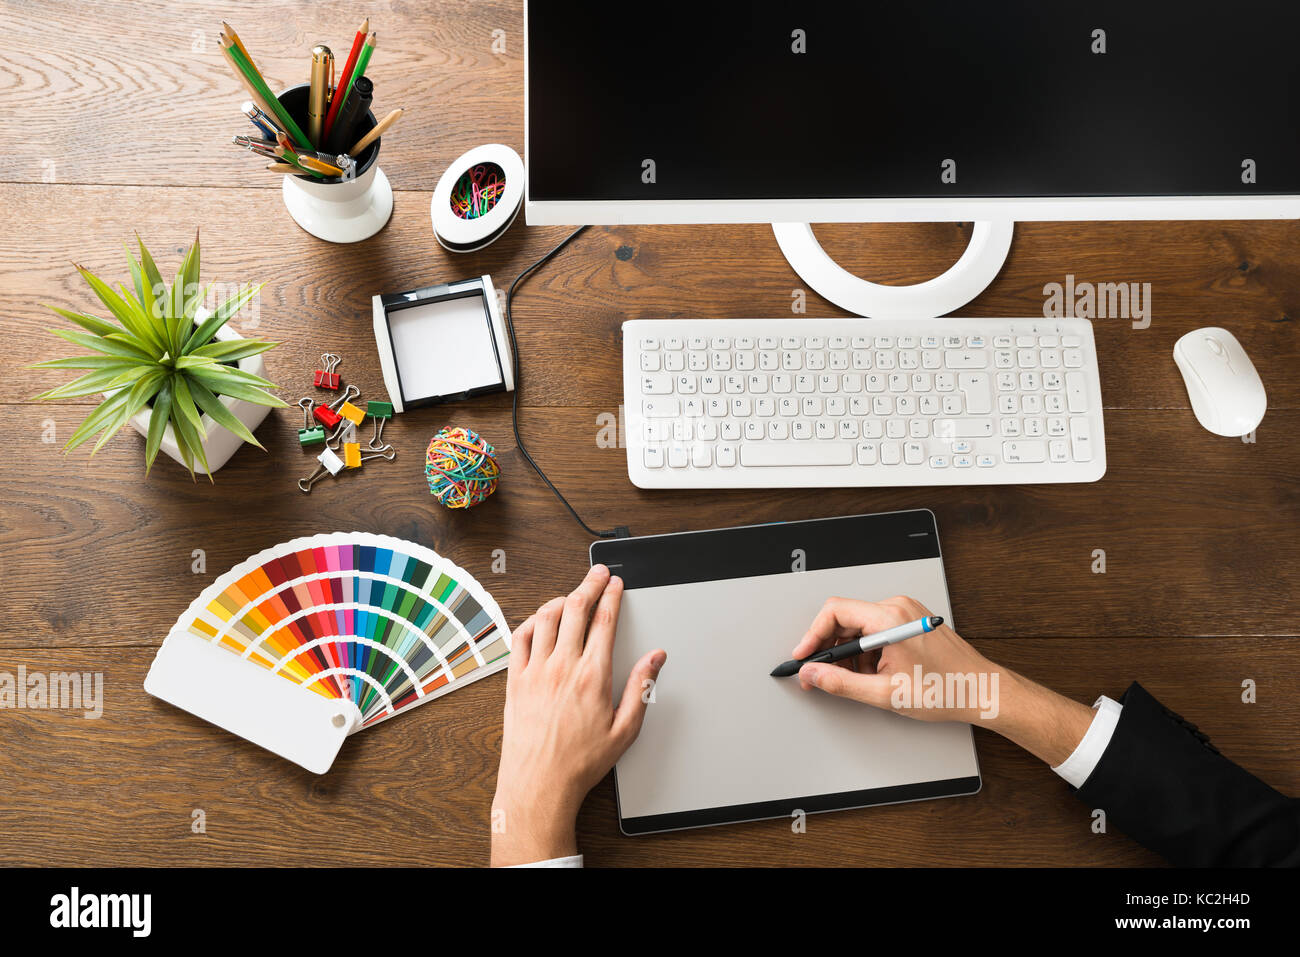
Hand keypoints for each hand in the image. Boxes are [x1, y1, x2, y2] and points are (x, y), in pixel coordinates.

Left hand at [491, 564, 665, 865]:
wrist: (538, 785)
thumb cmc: (579, 763)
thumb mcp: (625, 730)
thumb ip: (642, 688)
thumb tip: (655, 659)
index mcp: (593, 676)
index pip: (604, 621)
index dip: (611, 595)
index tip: (615, 583)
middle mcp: (562, 667)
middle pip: (576, 609)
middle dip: (589, 584)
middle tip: (597, 573)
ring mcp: (535, 671)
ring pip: (546, 617)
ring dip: (561, 598)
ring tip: (572, 594)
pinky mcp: (515, 680)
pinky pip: (520, 637)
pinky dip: (532, 621)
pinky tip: (541, 620)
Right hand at [792, 595, 998, 723]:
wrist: (980, 690)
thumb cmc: (946, 689)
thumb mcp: (885, 693)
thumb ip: (841, 683)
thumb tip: (814, 674)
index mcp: (890, 618)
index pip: (835, 612)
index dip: (812, 635)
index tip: (803, 655)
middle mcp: (898, 607)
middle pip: (845, 618)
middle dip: (830, 648)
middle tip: (820, 674)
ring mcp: (906, 612)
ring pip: (859, 625)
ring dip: (851, 653)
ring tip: (860, 680)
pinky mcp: (910, 620)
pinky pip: (875, 628)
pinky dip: (867, 651)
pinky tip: (875, 673)